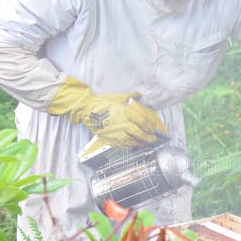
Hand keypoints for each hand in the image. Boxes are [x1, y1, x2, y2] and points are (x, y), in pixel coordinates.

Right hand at [48, 77, 168, 147]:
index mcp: (125, 113)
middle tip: (154, 139)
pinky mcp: (111, 140)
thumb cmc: (101, 103)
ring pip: (133, 141)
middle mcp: (123, 124)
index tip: (153, 128)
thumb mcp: (118, 97)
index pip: (142, 122)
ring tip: (145, 142)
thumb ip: (130, 96)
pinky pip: (123, 145)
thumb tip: (139, 94)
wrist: (86, 111)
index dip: (150, 126)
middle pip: (140, 133)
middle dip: (149, 137)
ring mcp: (117, 134)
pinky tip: (134, 145)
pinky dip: (130, 146)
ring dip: (141, 143)